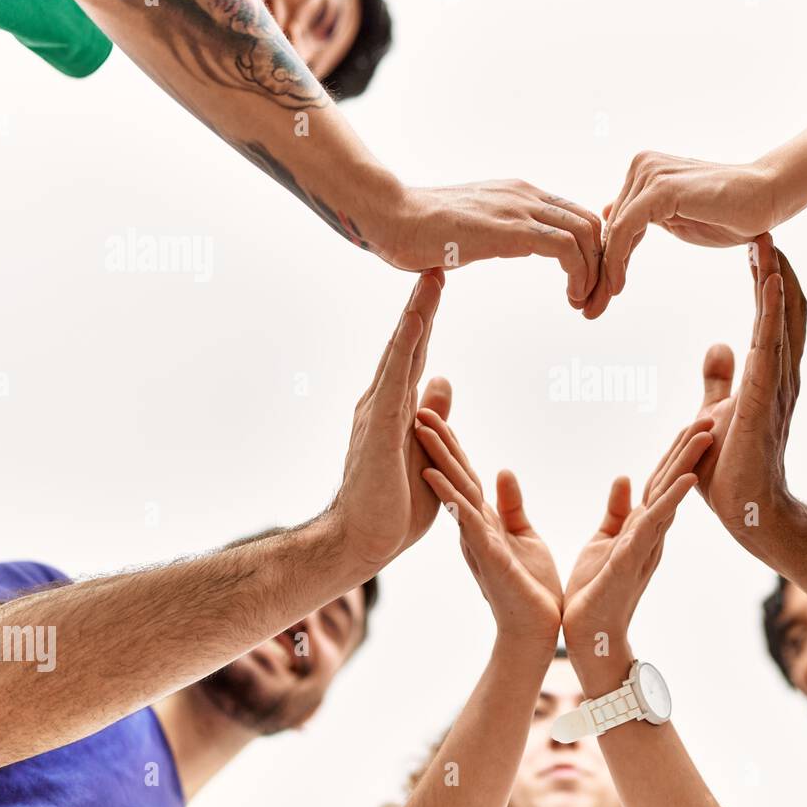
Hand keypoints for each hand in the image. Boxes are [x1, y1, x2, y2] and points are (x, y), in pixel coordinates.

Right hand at [326, 270, 447, 574]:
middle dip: (423, 304)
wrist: (363, 543)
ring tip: (432, 278)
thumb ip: (433, 415)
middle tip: (439, 263)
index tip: (441, 285)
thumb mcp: (428, 450)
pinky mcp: (381, 430)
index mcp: (397, 409)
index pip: (416, 355)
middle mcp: (383, 403)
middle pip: (407, 345)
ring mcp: (379, 414)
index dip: (428, 321)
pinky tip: (418, 322)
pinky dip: (406, 349)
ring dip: (417, 314)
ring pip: (400, 354)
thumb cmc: (395, 506)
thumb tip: (443, 381)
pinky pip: (396, 382)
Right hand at [387, 181, 602, 309]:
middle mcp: (526, 195)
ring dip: (595, 273)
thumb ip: (499, 233)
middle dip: (602, 264)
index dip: (592, 251)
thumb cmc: (421, 230)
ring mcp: (519, 208)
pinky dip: (580, 273)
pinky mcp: (511, 229)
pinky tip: (572, 296)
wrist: (392, 217)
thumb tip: (509, 248)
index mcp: (520, 194)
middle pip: (590, 223)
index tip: (587, 284)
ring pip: (586, 233)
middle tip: (595, 299)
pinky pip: (566, 247)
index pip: (577, 216)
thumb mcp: (475, 228)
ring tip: (585, 303)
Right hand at [414, 409, 562, 645]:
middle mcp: (473, 528)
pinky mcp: (488, 556)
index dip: (450, 444)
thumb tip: (502, 471)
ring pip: (454, 491)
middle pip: (452, 476)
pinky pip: (467, 520)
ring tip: (421, 428)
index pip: (463, 474)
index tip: (434, 413)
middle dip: (437, 442)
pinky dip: (451, 496)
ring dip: (438, 458)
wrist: (538, 632)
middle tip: (418, 408)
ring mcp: (477, 540)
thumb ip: (511, 505)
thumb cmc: (532, 587)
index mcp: (482, 521)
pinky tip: (436, 475)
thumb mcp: (523, 536)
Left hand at [562, 419, 713, 654]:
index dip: (678, 451)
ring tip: (706, 433)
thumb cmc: (594, 591)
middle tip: (712, 415)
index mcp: (644, 527)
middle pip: (673, 482)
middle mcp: (651, 533)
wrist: (587, 635)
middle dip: (690, 449)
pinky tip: (687, 478)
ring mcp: (645, 545)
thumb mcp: (604, 541)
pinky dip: (671, 499)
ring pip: (670, 496)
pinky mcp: (632, 558)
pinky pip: (654, 523)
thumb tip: (625, 479)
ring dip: (688, 463)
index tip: (695, 422)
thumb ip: (616, 512)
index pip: (663, 481)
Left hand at [585, 153, 777, 318]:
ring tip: (599, 305)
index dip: (603, 262)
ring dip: (604, 272)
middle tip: (590, 310)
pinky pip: (626, 228)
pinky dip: (618, 259)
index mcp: (644, 172)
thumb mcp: (675, 219)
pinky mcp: (661, 187)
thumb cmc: (729, 214)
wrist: (768, 198)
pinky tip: (617, 286)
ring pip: (613, 231)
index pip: (614, 222)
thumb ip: (643, 218)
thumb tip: (609, 215)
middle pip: (609, 228)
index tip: (595, 297)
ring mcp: (650, 173)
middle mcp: (642, 166)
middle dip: (599, 272)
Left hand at [693, 234, 806, 551]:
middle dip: (777, 270)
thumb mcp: (716, 412)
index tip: (760, 246)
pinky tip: (767, 282)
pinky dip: (770, 310)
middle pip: (786, 311)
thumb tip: (718, 347)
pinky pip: (769, 345)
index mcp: (768, 376)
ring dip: (775, 281)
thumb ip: (719, 380)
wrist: (747, 512)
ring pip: (781, 321)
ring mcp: (777, 386)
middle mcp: (780, 375)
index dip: (769, 281)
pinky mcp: (763, 399)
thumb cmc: (731, 469)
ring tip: (768, 243)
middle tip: (767, 228)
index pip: (773, 318)